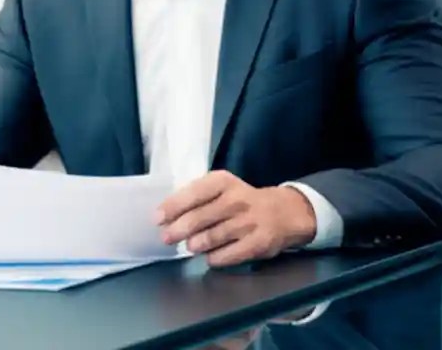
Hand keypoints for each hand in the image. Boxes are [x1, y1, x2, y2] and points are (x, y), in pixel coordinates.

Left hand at [155, 171, 315, 266]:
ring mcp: (248, 222)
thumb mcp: (221, 188)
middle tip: (167, 238)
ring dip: (196, 244)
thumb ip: (196, 198)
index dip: (173, 207)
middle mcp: (236, 200)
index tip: (157, 219)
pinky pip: (228, 254)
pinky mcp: (257, 243)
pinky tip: (209, 257)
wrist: (284, 212)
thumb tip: (166, 217)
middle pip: (200, 218)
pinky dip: (214, 258)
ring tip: (190, 246)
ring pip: (212, 237)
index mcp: (223, 182)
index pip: (193, 193)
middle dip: (178, 230)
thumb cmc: (241, 200)